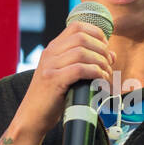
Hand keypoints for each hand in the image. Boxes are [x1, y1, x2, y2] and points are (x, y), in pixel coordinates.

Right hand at [13, 21, 113, 135]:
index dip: (97, 33)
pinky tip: (100, 81)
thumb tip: (111, 55)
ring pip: (83, 52)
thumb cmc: (52, 98)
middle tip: (109, 65)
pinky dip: (95, 73)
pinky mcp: (53, 80)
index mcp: (53, 48)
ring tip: (106, 76)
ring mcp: (50, 66)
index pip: (77, 27)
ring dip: (100, 63)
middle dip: (102, 50)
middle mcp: (50, 53)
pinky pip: (79, 69)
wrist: (31, 117)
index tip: (105, 49)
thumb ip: (87, 62)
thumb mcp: (68, 75)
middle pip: (82, 37)